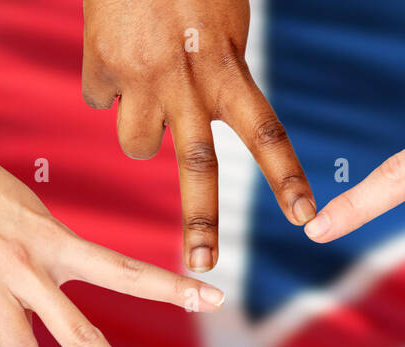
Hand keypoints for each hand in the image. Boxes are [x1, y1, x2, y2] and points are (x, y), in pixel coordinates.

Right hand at [82, 0, 314, 272]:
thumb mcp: (226, 24)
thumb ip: (226, 76)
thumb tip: (212, 115)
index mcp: (225, 68)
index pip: (266, 132)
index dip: (285, 177)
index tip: (305, 218)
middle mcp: (184, 82)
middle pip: (197, 167)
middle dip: (201, 223)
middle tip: (204, 264)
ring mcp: (138, 79)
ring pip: (137, 144)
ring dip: (142, 130)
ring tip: (147, 85)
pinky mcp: (99, 68)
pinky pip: (101, 99)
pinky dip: (108, 86)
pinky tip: (115, 52)